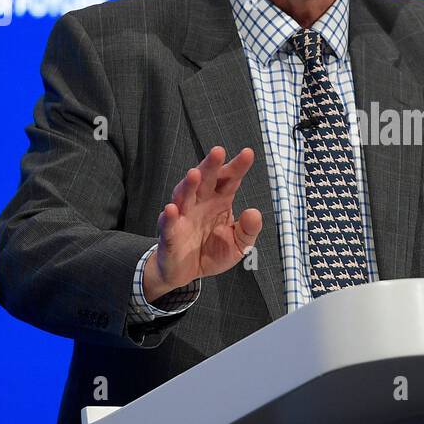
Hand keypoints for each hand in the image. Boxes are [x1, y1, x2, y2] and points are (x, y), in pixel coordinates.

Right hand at [143, 146, 262, 300]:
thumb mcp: (239, 244)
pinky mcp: (170, 234)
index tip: (248, 153)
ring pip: (184, 195)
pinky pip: (169, 223)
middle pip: (205, 180)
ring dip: (188, 184)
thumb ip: (248, 229)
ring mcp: (184, 216)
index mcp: (219, 201)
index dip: (237, 166)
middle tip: (218, 151)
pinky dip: (169, 216)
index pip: (229, 180)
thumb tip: (254, 213)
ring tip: (194, 174)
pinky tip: (172, 209)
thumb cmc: (212, 251)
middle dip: (211, 165)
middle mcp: (200, 203)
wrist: (186, 272)